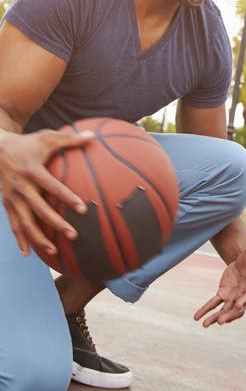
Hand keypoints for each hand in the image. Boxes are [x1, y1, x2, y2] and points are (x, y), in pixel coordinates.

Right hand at [0, 127, 93, 256]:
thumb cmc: (28, 143)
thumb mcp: (47, 137)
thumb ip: (70, 139)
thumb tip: (92, 136)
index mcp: (33, 171)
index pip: (52, 187)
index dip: (67, 198)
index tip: (82, 209)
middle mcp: (21, 187)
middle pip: (39, 209)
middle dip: (55, 224)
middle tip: (73, 235)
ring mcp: (12, 198)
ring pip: (25, 222)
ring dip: (38, 238)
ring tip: (53, 251)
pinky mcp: (7, 204)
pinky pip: (13, 224)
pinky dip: (20, 239)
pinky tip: (27, 254)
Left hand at [193, 241, 245, 327]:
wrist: (243, 261)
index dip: (245, 300)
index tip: (239, 306)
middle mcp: (243, 295)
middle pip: (237, 309)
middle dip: (229, 315)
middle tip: (220, 322)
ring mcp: (233, 297)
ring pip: (224, 310)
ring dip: (215, 317)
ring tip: (205, 324)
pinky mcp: (223, 295)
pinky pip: (213, 304)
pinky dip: (205, 310)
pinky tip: (197, 317)